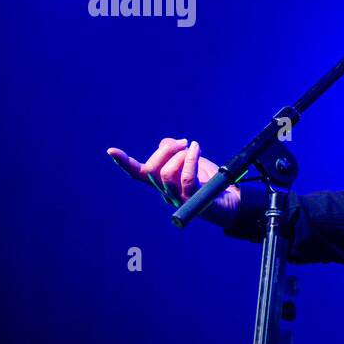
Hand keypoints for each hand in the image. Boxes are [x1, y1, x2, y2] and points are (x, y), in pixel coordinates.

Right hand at [107, 138, 239, 225]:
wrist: (232, 201)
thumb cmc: (210, 181)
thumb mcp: (190, 162)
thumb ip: (173, 152)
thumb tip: (165, 143)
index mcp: (162, 183)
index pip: (138, 174)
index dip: (124, 163)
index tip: (111, 151)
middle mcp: (167, 193)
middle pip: (151, 170)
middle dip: (165, 150)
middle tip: (183, 142)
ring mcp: (180, 199)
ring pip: (165, 174)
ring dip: (178, 155)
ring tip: (192, 147)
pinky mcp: (194, 201)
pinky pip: (186, 179)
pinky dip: (189, 160)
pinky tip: (196, 149)